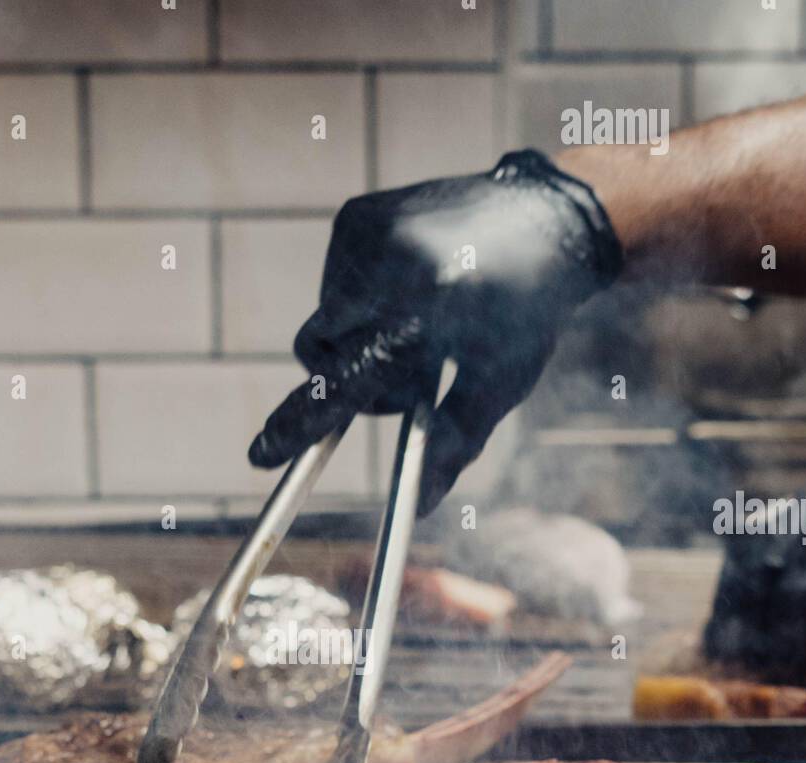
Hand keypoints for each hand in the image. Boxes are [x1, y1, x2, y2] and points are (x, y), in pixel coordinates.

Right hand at [248, 149, 622, 514]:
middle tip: (410, 371)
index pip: (350, 376)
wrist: (544, 218)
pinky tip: (409, 285)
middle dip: (348, 375)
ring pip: (323, 323)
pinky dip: (359, 302)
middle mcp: (391, 260)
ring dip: (356, 339)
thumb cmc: (525, 313)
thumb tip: (422, 504)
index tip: (261, 456)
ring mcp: (367, 230)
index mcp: (430, 305)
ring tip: (420, 321)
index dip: (303, 421)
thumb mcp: (500, 382)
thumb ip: (455, 441)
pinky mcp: (355, 215)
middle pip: (320, 352)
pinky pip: (331, 287)